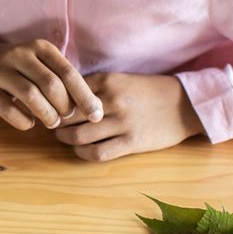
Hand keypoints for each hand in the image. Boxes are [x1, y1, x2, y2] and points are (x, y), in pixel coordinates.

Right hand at [0, 38, 104, 130]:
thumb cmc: (21, 68)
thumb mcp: (43, 64)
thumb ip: (65, 82)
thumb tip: (94, 109)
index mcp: (40, 47)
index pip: (68, 72)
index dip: (85, 96)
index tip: (96, 115)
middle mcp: (19, 55)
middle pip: (51, 84)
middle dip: (64, 106)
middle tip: (66, 117)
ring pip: (30, 95)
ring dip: (47, 114)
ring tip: (51, 122)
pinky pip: (7, 109)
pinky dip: (23, 121)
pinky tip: (29, 123)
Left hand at [53, 72, 204, 160]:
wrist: (185, 103)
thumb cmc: (147, 91)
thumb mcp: (119, 79)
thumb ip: (93, 86)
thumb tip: (61, 97)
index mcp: (106, 80)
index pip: (65, 92)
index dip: (52, 101)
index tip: (48, 106)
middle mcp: (111, 100)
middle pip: (68, 115)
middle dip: (55, 121)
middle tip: (52, 124)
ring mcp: (122, 122)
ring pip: (78, 136)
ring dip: (65, 139)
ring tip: (64, 137)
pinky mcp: (132, 142)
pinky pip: (98, 153)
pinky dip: (83, 153)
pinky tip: (81, 149)